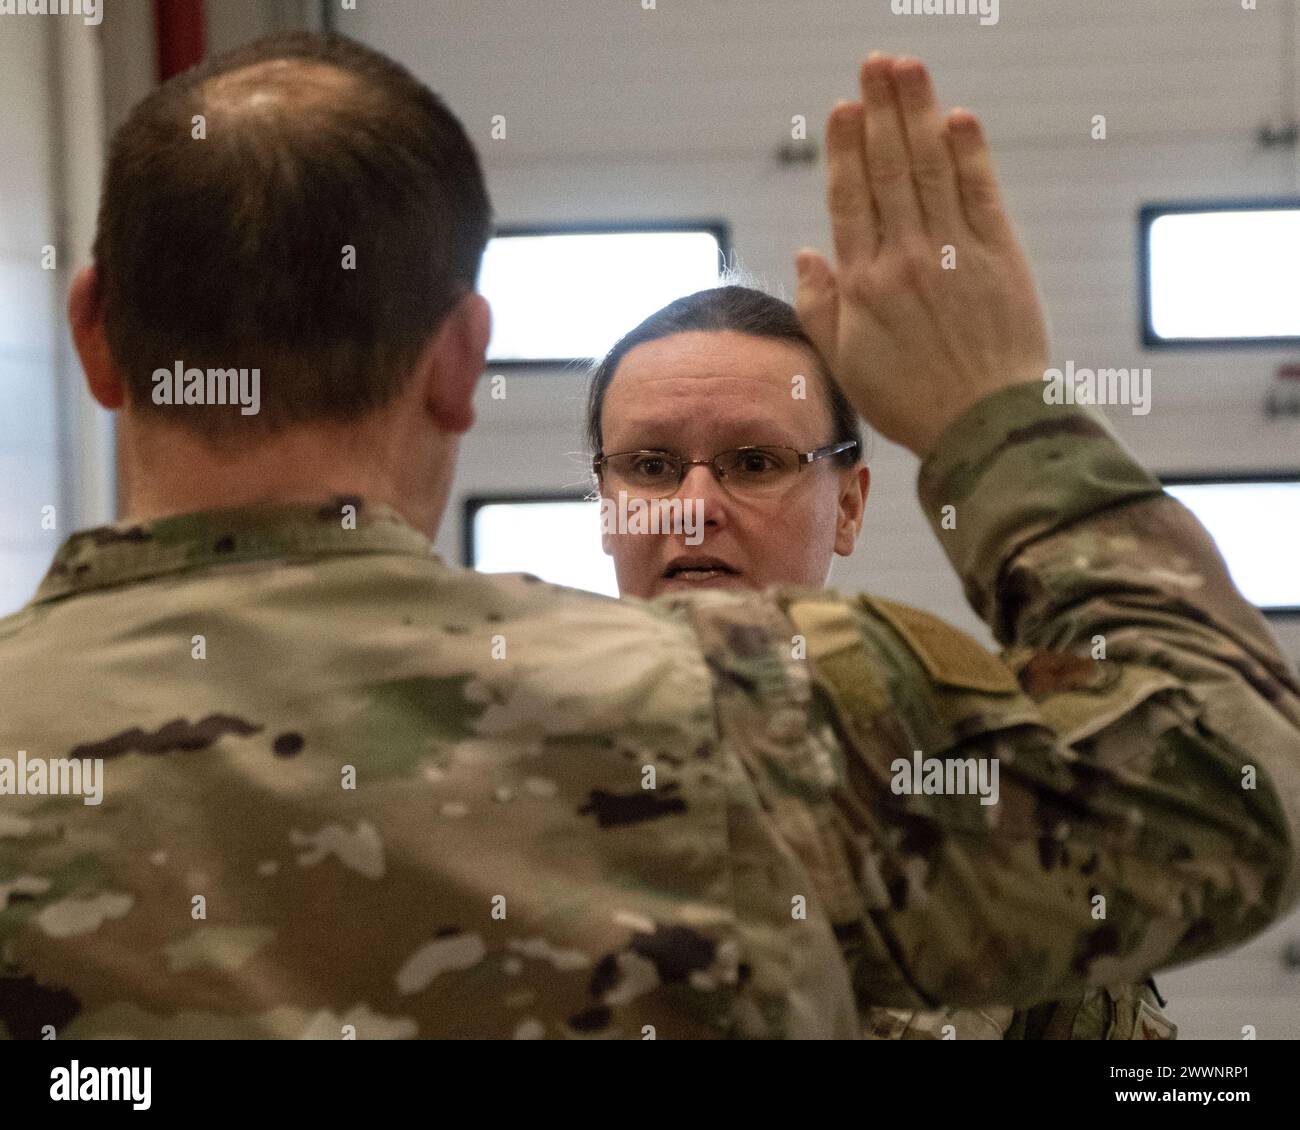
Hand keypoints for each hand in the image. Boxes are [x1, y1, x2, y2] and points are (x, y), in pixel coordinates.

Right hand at [795, 54, 1049, 457]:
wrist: (983, 424)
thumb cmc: (909, 400)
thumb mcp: (845, 363)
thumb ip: (820, 307)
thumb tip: (807, 253)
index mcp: (863, 284)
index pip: (850, 199)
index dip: (846, 148)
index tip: (844, 106)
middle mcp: (905, 258)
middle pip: (888, 168)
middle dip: (880, 109)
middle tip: (875, 62)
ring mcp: (954, 252)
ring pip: (930, 168)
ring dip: (918, 112)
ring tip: (907, 67)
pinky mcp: (999, 256)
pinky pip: (980, 193)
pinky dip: (969, 153)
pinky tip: (958, 118)